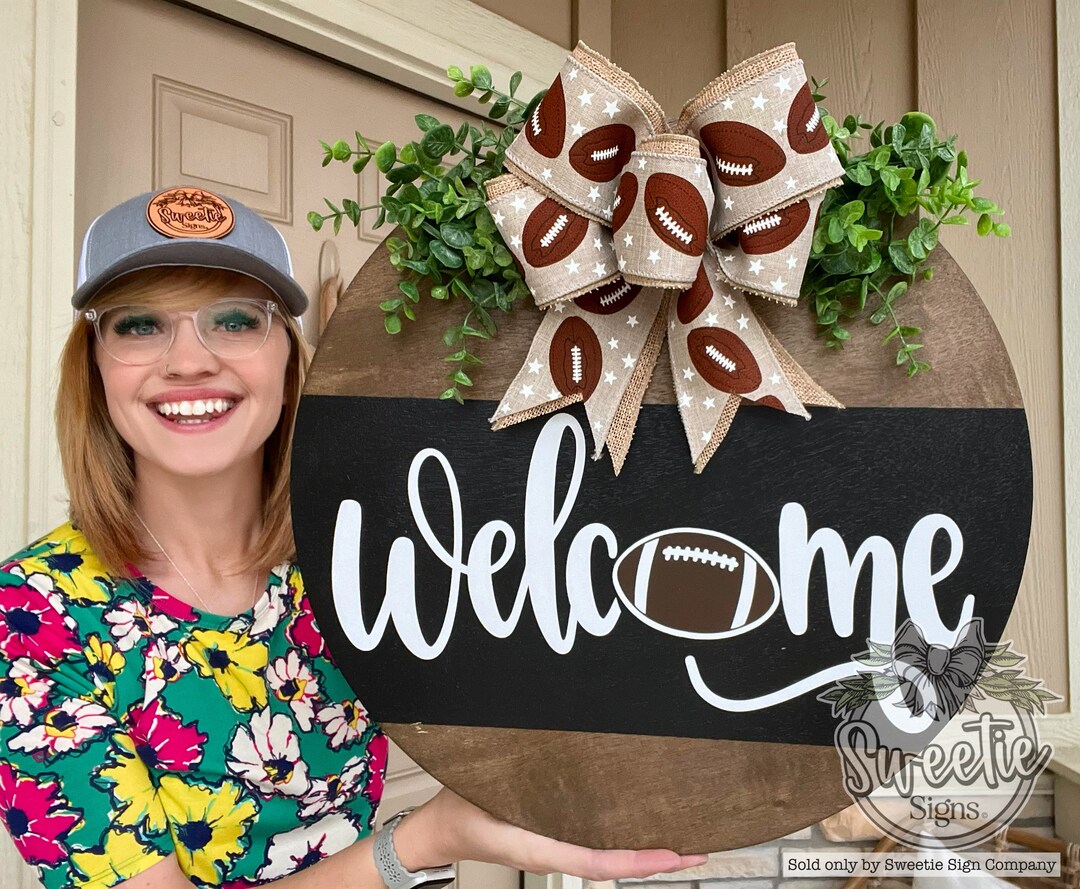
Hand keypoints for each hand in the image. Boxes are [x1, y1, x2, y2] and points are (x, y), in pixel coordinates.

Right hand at [393, 788, 708, 881]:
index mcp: (539, 845)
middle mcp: (553, 852)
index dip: (636, 860)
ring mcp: (555, 851)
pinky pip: (596, 849)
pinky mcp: (554, 842)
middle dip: (658, 860)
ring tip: (682, 844)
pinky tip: (640, 833)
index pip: (597, 861)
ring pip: (609, 859)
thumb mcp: (489, 785)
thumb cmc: (461, 804)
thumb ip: (523, 776)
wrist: (440, 827)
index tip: (671, 854)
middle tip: (698, 850)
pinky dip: (625, 846)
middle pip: (614, 865)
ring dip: (646, 853)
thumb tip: (560, 748)